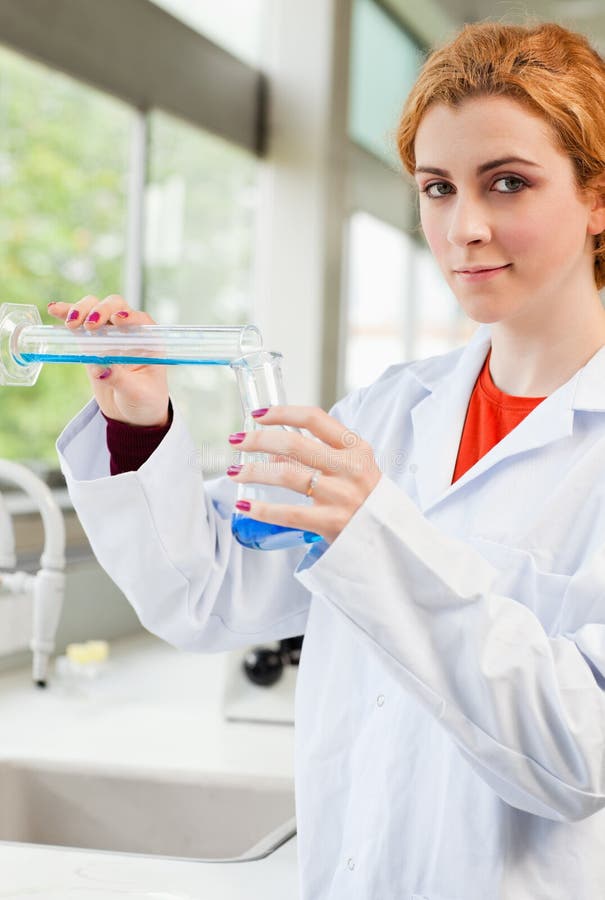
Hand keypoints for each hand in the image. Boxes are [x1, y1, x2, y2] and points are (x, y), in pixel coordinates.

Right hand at [48, 295, 169, 426]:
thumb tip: (99, 369)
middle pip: (116, 307)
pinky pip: (80, 325)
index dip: (129, 316)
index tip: (117, 320)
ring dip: (82, 310)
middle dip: (102, 310)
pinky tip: (55, 309)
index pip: (141, 320)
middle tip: (90, 325)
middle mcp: (130, 332)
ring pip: (96, 308)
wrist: (132, 413)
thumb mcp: (136, 394)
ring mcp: (110, 334)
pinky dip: (68, 314)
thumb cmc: (145, 401)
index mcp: (149, 342)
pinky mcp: (92, 342)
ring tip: (71, 324)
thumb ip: (119, 380)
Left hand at [226, 406, 381, 544]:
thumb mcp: (353, 468)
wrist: (392, 539)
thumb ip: (320, 455)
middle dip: (258, 439)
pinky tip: (244, 506)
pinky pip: (288, 513)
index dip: (282, 412)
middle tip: (237, 441)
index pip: (314, 419)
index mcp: (356, 448)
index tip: (258, 415)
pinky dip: (262, 509)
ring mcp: (340, 496)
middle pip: (294, 443)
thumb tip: (273, 448)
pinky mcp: (331, 523)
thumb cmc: (367, 499)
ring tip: (234, 472)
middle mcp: (349, 468)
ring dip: (254, 471)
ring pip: (287, 474)